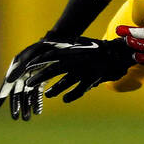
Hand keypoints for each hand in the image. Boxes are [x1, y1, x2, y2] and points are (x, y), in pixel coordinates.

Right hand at [0, 36, 69, 120]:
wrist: (61, 42)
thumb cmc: (46, 45)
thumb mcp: (34, 53)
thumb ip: (21, 66)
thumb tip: (9, 79)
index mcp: (17, 65)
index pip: (8, 82)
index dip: (2, 94)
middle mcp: (22, 72)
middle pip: (16, 92)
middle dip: (16, 105)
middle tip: (15, 118)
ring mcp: (31, 76)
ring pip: (26, 95)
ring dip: (26, 106)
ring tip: (26, 119)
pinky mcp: (41, 80)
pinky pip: (37, 93)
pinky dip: (37, 102)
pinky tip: (38, 112)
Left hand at [19, 38, 136, 102]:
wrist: (117, 53)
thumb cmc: (95, 50)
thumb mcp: (78, 46)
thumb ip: (64, 48)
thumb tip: (46, 44)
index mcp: (71, 51)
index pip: (50, 56)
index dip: (37, 62)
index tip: (26, 68)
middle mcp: (76, 59)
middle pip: (54, 69)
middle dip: (40, 77)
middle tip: (28, 84)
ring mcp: (85, 69)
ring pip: (67, 81)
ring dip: (55, 89)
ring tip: (47, 94)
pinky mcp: (94, 77)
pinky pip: (80, 88)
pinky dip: (72, 94)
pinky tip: (65, 99)